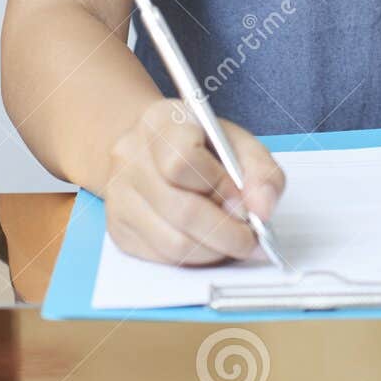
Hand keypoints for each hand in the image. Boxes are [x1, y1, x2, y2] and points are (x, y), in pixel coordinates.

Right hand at [104, 97, 285, 265]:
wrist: (152, 149)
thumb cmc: (200, 145)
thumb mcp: (236, 142)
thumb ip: (261, 171)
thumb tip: (263, 210)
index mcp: (160, 122)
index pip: (183, 161)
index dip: (220, 188)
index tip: (245, 203)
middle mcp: (130, 157)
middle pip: (181, 210)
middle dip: (226, 233)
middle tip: (251, 238)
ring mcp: (118, 195)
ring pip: (173, 243)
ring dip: (213, 251)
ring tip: (233, 240)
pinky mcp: (118, 228)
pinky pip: (162, 258)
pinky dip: (194, 258)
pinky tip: (208, 243)